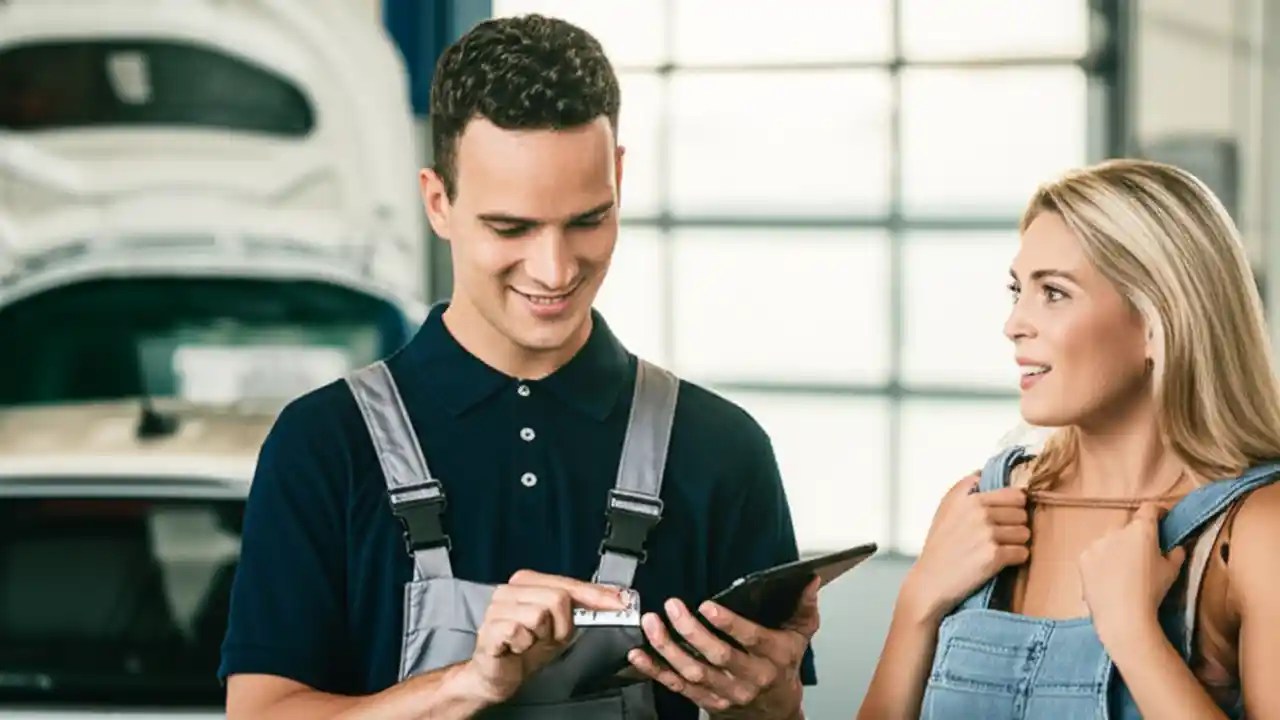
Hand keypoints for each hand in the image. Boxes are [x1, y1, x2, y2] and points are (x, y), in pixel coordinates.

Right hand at [461, 570, 627, 704]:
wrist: (497, 675)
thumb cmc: (526, 648)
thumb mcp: (559, 627)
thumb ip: (580, 609)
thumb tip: (612, 597)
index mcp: (527, 582)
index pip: (568, 583)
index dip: (596, 595)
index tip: (619, 603)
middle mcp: (510, 589)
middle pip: (557, 598)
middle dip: (561, 624)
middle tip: (549, 637)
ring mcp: (497, 606)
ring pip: (540, 614)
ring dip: (541, 636)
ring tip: (531, 641)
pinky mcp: (490, 626)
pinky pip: (520, 632)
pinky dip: (524, 645)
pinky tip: (516, 647)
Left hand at [626, 577, 818, 717]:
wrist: (775, 712)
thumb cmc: (784, 666)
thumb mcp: (800, 636)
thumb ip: (804, 607)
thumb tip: (810, 580)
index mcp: (772, 656)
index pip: (750, 639)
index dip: (728, 624)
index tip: (707, 606)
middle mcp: (748, 676)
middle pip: (717, 656)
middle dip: (691, 631)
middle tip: (673, 607)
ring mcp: (725, 691)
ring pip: (693, 672)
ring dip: (668, 648)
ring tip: (652, 624)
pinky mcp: (706, 700)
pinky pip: (677, 686)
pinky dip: (655, 671)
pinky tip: (639, 655)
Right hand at [900, 474, 1030, 622]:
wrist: (930, 582)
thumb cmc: (940, 546)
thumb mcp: (946, 509)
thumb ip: (966, 488)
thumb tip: (985, 472)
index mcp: (969, 497)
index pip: (1015, 493)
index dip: (1013, 507)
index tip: (1004, 517)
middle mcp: (978, 511)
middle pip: (1023, 513)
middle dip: (1015, 525)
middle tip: (998, 537)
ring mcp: (987, 533)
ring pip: (1025, 533)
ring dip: (1016, 543)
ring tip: (996, 550)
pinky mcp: (994, 555)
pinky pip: (1023, 553)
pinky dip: (1015, 559)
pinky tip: (998, 563)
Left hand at [1079, 502, 1185, 650]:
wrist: (1122, 615)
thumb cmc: (1153, 591)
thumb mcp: (1172, 572)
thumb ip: (1176, 554)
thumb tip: (1177, 546)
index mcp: (1141, 530)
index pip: (1148, 509)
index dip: (1156, 511)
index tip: (1160, 518)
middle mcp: (1116, 530)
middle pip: (1127, 526)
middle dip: (1134, 535)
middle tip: (1141, 553)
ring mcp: (1096, 543)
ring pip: (1108, 539)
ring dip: (1115, 548)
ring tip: (1122, 570)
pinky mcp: (1083, 557)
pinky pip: (1094, 554)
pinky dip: (1101, 561)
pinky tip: (1107, 577)